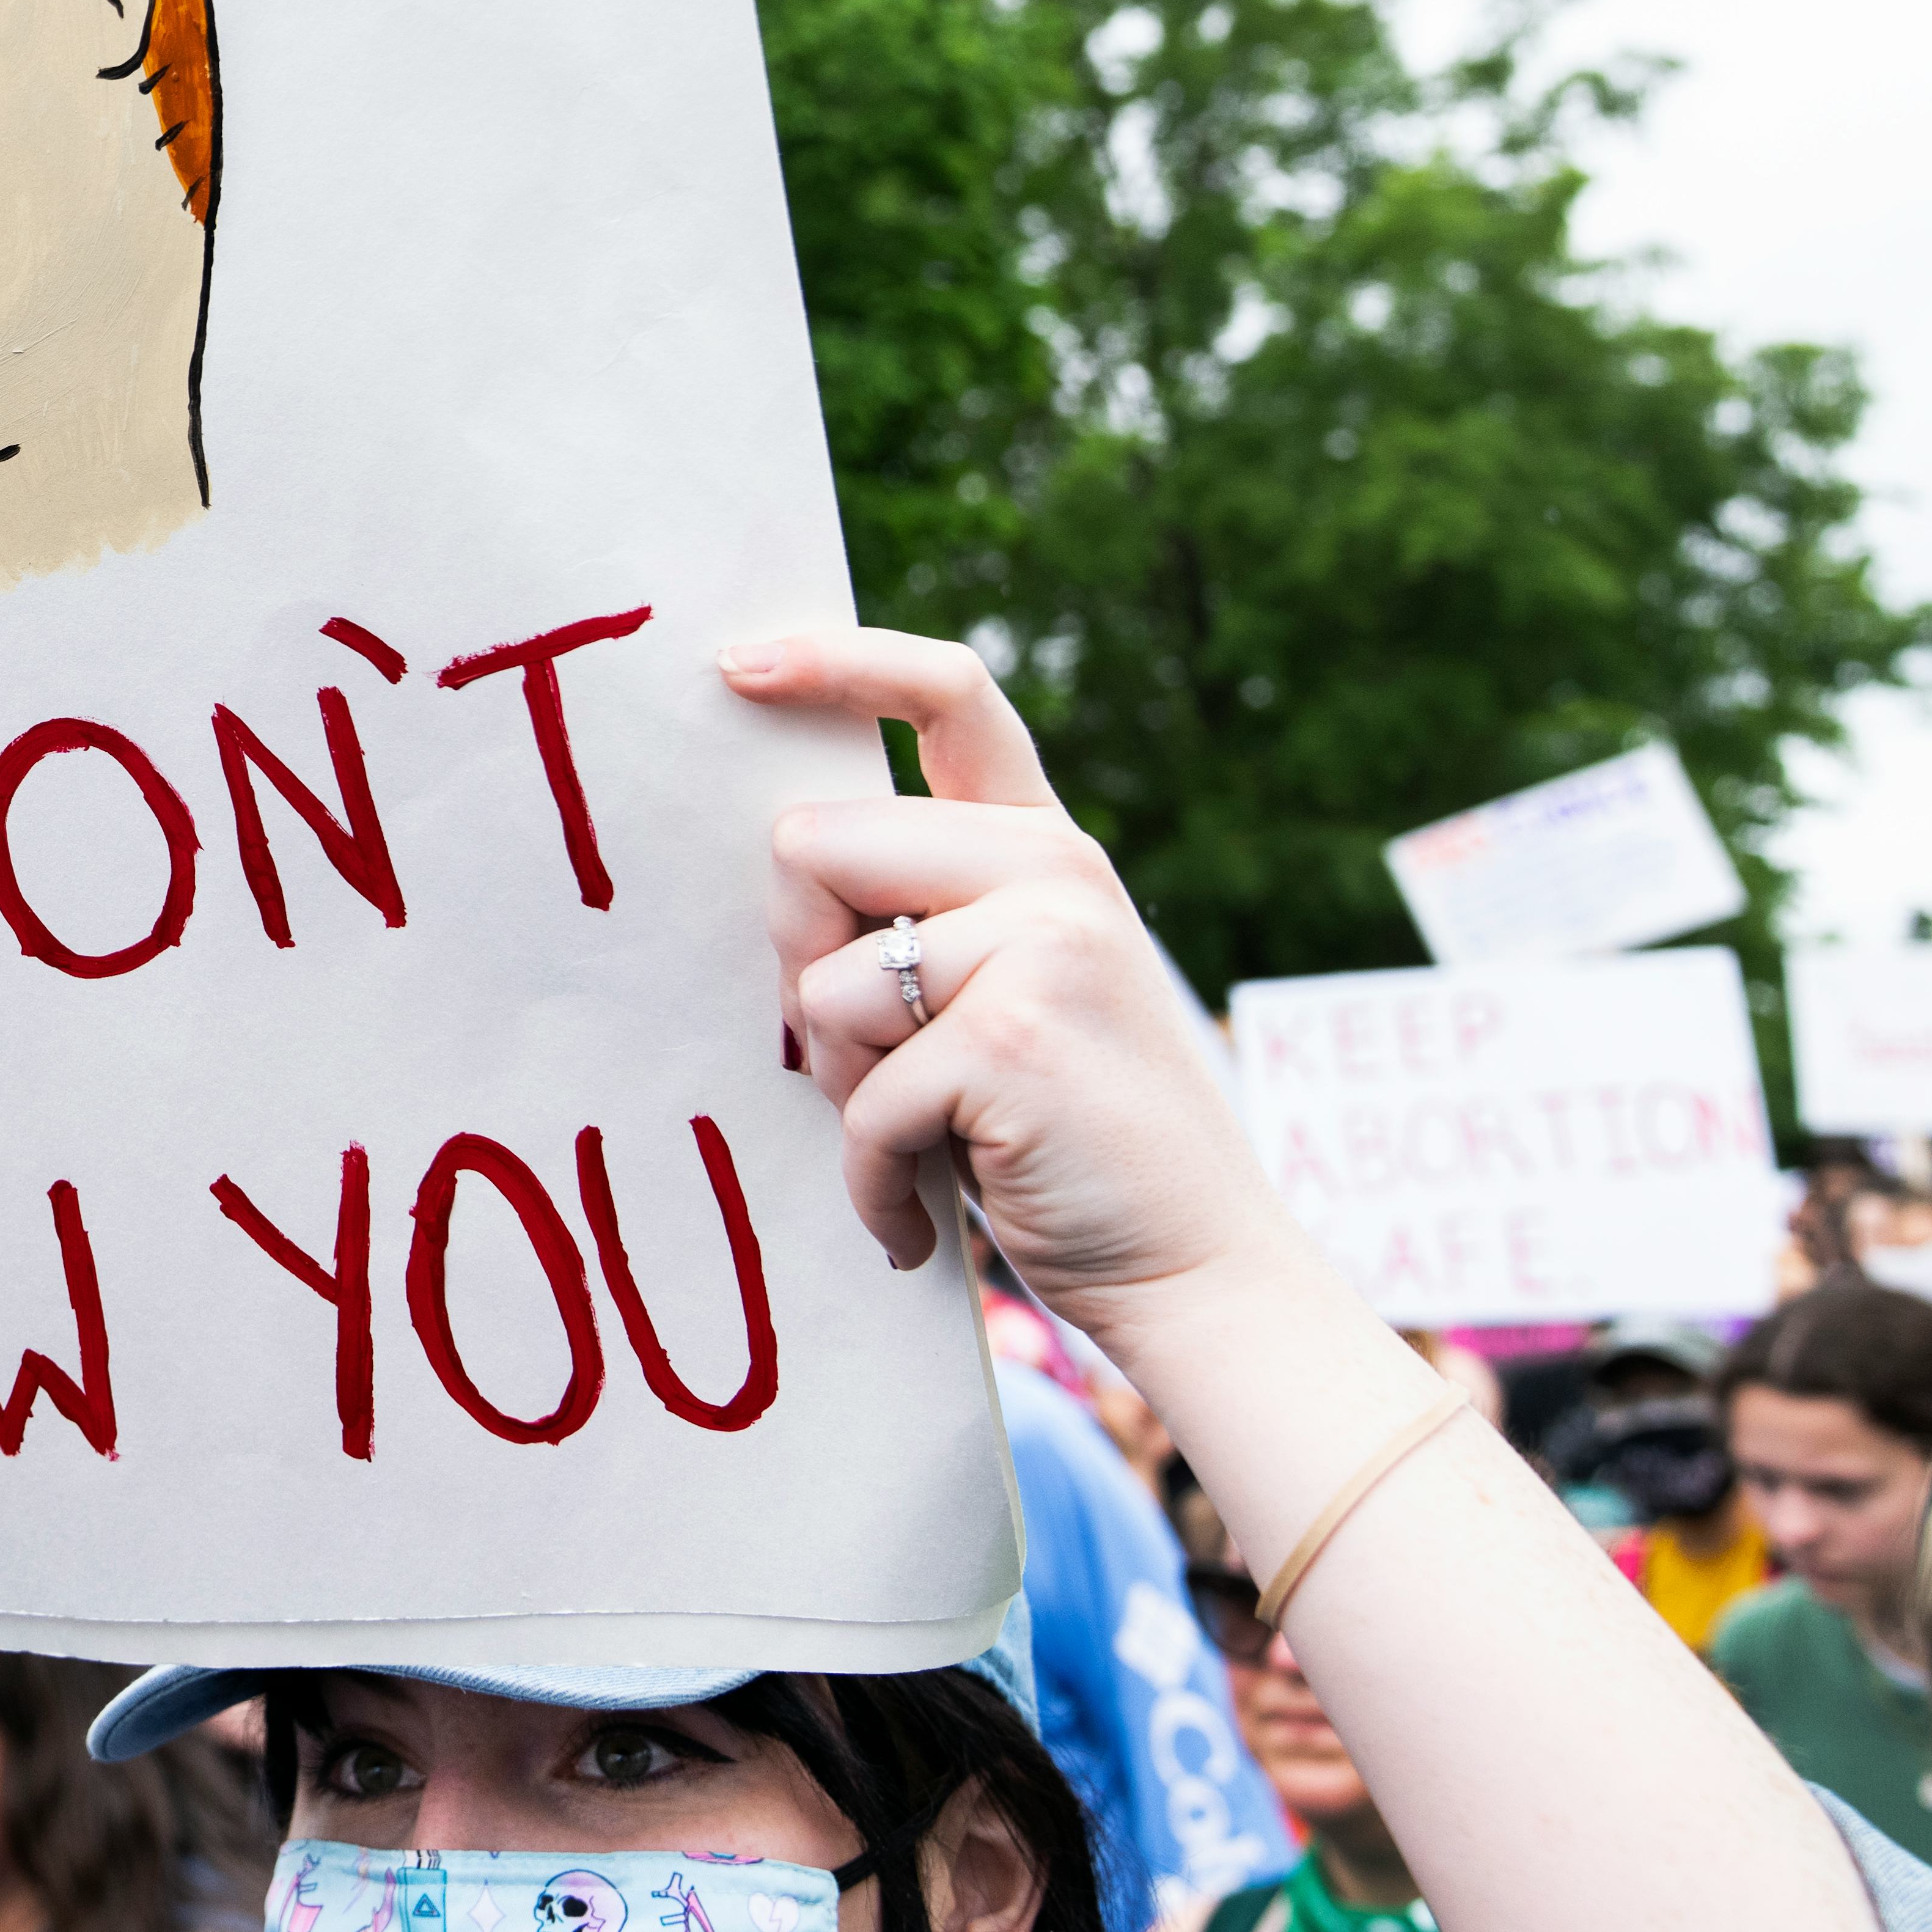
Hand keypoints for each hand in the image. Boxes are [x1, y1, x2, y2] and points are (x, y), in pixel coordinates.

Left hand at [730, 630, 1297, 1351]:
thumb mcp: (1001, 993)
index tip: (737, 664)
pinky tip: (921, 1219)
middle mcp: (1052, 870)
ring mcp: (1042, 946)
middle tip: (875, 1061)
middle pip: (811, 845)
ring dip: (841, 1085)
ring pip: (820, 982)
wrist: (1194, 1267)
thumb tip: (775, 868)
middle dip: (802, 966)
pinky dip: (872, 1180)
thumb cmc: (1059, 1138)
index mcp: (1043, 846)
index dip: (836, 664)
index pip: (947, 697)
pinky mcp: (1013, 1038)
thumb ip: (916, 917)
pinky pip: (860, 1099)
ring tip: (925, 1136)